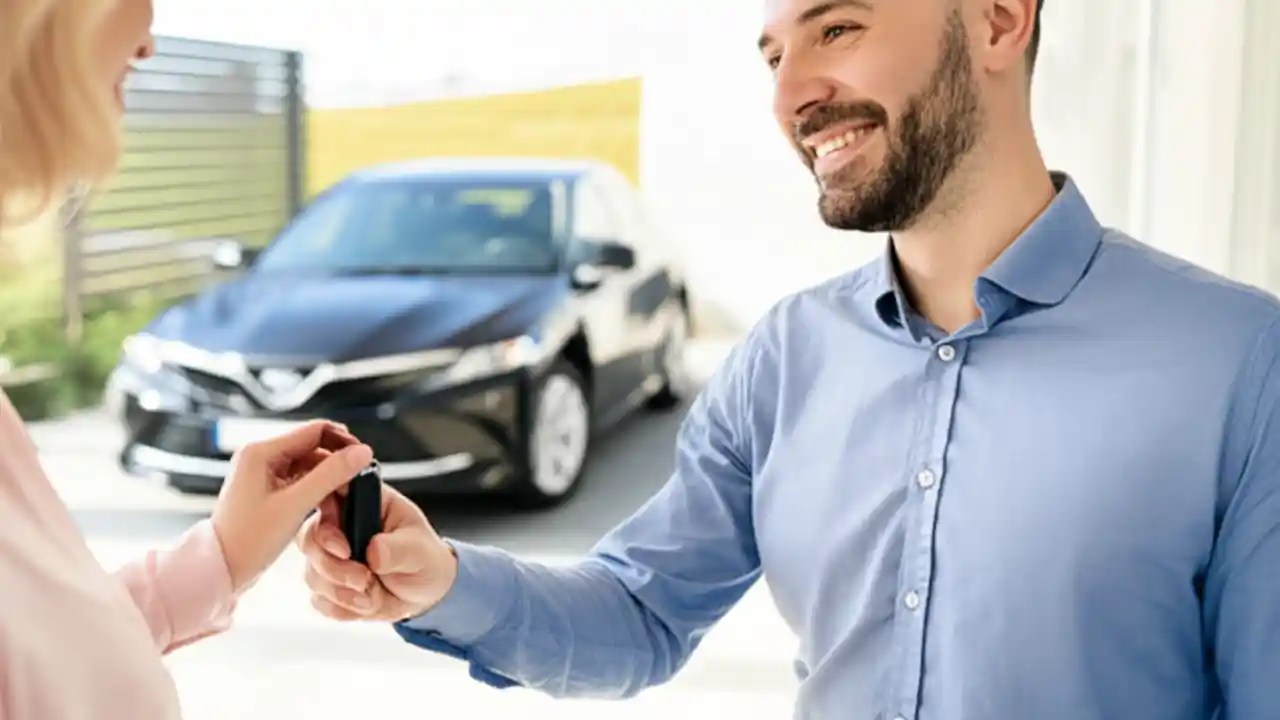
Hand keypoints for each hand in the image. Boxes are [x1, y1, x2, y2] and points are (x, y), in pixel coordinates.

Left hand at [211, 420, 372, 592]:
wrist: (220, 569)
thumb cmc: (248, 540)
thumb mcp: (295, 505)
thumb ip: (331, 475)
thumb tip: (363, 452)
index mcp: (261, 452)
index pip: (315, 430)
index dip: (343, 441)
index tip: (364, 459)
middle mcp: (261, 456)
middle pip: (313, 446)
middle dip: (337, 463)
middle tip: (356, 483)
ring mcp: (263, 473)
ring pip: (309, 465)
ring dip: (329, 478)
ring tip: (344, 499)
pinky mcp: (267, 489)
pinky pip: (300, 480)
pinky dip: (317, 489)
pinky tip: (328, 505)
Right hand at [298, 482, 457, 621]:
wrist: (424, 591)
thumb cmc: (423, 557)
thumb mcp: (420, 550)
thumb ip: (398, 548)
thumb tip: (374, 550)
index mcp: (363, 502)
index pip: (329, 495)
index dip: (327, 519)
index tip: (344, 549)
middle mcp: (340, 525)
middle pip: (311, 539)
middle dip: (334, 568)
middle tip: (363, 580)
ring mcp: (330, 556)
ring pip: (313, 573)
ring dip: (342, 592)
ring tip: (372, 596)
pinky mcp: (327, 584)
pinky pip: (319, 600)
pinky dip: (343, 609)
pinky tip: (366, 603)